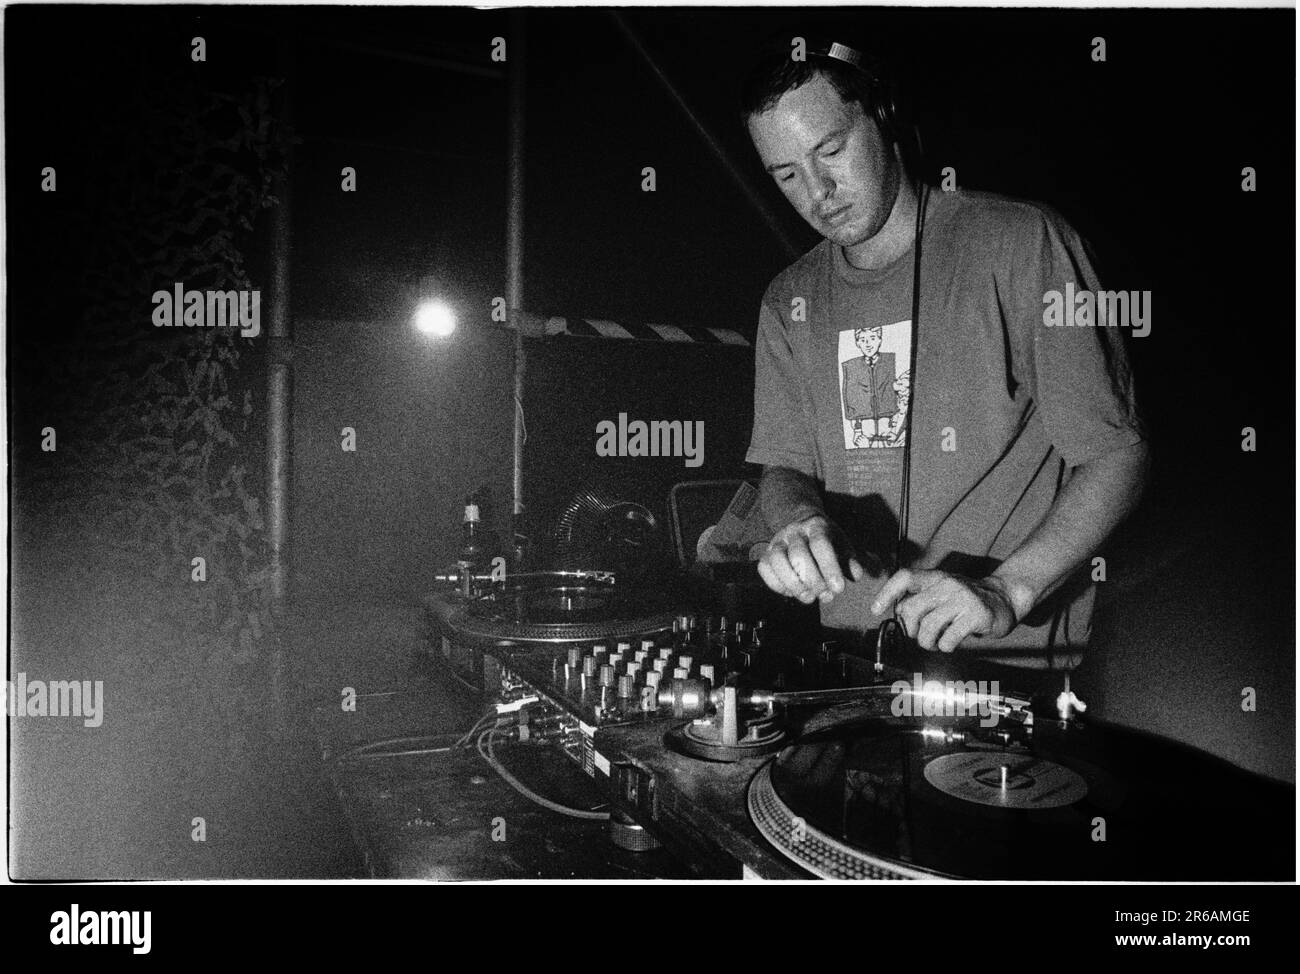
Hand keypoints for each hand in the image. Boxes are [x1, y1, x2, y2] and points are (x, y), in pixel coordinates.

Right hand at [757, 516, 876, 604]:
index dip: (829, 568)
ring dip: (793, 584)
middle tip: (825, 596)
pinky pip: (764, 569)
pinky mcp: (765, 554)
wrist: (802, 524)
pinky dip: (777, 584)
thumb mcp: (843, 545)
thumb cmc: (827, 541)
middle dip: (813, 580)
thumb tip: (855, 575)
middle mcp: (794, 532)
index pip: (820, 544)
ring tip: (809, 597)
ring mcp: (776, 542)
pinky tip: (792, 592)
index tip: (838, 589)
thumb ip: (850, 561)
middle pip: (798, 554)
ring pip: (776, 560)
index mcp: (816, 526)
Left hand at [870, 570, 1023, 651]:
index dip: (886, 593)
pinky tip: (952, 643)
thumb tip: (896, 612)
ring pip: (927, 627)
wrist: (1006, 598)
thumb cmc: (967, 600)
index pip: (905, 577)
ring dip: (927, 642)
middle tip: (919, 637)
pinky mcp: (975, 615)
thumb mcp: (942, 592)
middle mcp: (947, 584)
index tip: (875, 610)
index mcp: (935, 577)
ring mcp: (962, 598)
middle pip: (910, 609)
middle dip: (909, 629)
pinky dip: (945, 647)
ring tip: (935, 643)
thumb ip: (921, 599)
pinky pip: (948, 639)